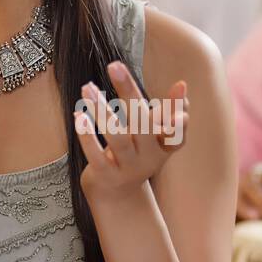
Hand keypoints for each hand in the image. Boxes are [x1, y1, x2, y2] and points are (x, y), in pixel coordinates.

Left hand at [74, 61, 187, 202]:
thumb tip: (182, 84)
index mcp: (164, 147)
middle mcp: (149, 158)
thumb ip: (169, 111)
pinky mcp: (106, 176)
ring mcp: (127, 168)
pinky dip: (87, 135)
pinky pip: (96, 155)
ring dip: (102, 110)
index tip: (179, 89)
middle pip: (142, 122)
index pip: (176, 131)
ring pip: (117, 137)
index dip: (179, 117)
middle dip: (129, 92)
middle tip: (114, 65)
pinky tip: (79, 115)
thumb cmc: (136, 155)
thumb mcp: (155, 136)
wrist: (117, 196)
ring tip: (87, 87)